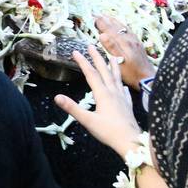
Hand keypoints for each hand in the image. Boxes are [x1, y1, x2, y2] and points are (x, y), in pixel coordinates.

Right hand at [54, 44, 142, 158]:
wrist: (130, 141)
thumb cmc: (109, 132)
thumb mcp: (88, 121)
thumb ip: (72, 108)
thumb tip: (57, 97)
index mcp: (103, 94)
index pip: (91, 74)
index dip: (83, 62)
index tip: (76, 51)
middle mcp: (113, 92)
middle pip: (104, 71)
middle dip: (97, 57)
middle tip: (91, 46)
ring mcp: (122, 97)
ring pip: (117, 77)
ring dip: (112, 65)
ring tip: (111, 56)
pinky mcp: (127, 104)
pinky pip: (124, 89)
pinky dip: (121, 83)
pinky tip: (122, 85)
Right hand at [94, 14, 153, 89]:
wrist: (147, 79)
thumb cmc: (132, 74)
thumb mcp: (119, 62)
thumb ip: (111, 47)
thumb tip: (102, 35)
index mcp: (124, 43)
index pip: (110, 30)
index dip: (102, 24)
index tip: (95, 18)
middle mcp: (130, 40)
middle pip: (117, 27)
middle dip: (107, 20)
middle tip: (99, 14)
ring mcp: (135, 42)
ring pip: (124, 28)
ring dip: (115, 22)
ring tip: (108, 17)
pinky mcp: (138, 45)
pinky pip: (129, 31)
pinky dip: (122, 27)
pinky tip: (122, 27)